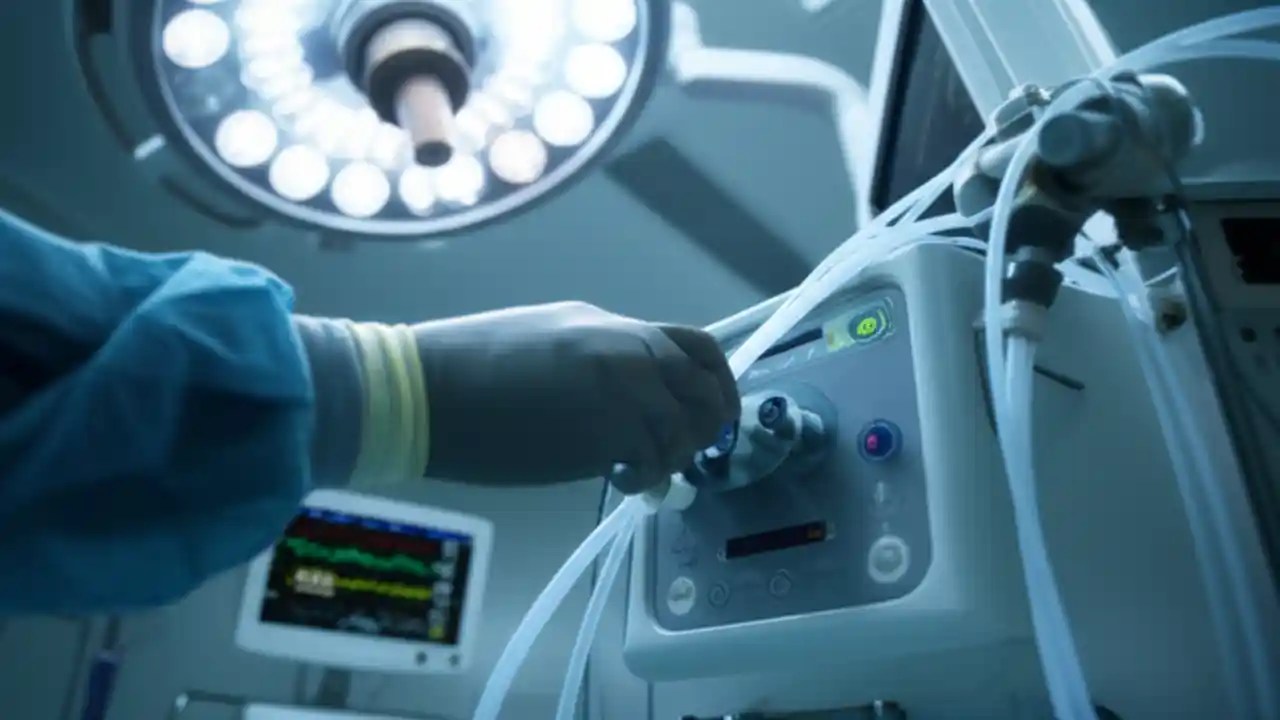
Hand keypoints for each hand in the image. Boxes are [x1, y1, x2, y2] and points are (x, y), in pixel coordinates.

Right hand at [413, 302, 739, 492]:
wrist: (426, 390)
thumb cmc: (469, 367)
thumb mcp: (547, 340)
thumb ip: (598, 361)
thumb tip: (633, 401)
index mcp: (612, 325)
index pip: (695, 347)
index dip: (718, 382)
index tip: (717, 411)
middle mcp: (628, 351)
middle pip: (705, 391)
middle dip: (708, 428)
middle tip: (684, 453)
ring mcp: (621, 390)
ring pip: (684, 432)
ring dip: (671, 459)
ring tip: (636, 472)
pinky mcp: (605, 432)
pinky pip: (652, 462)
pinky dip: (644, 478)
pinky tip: (615, 480)